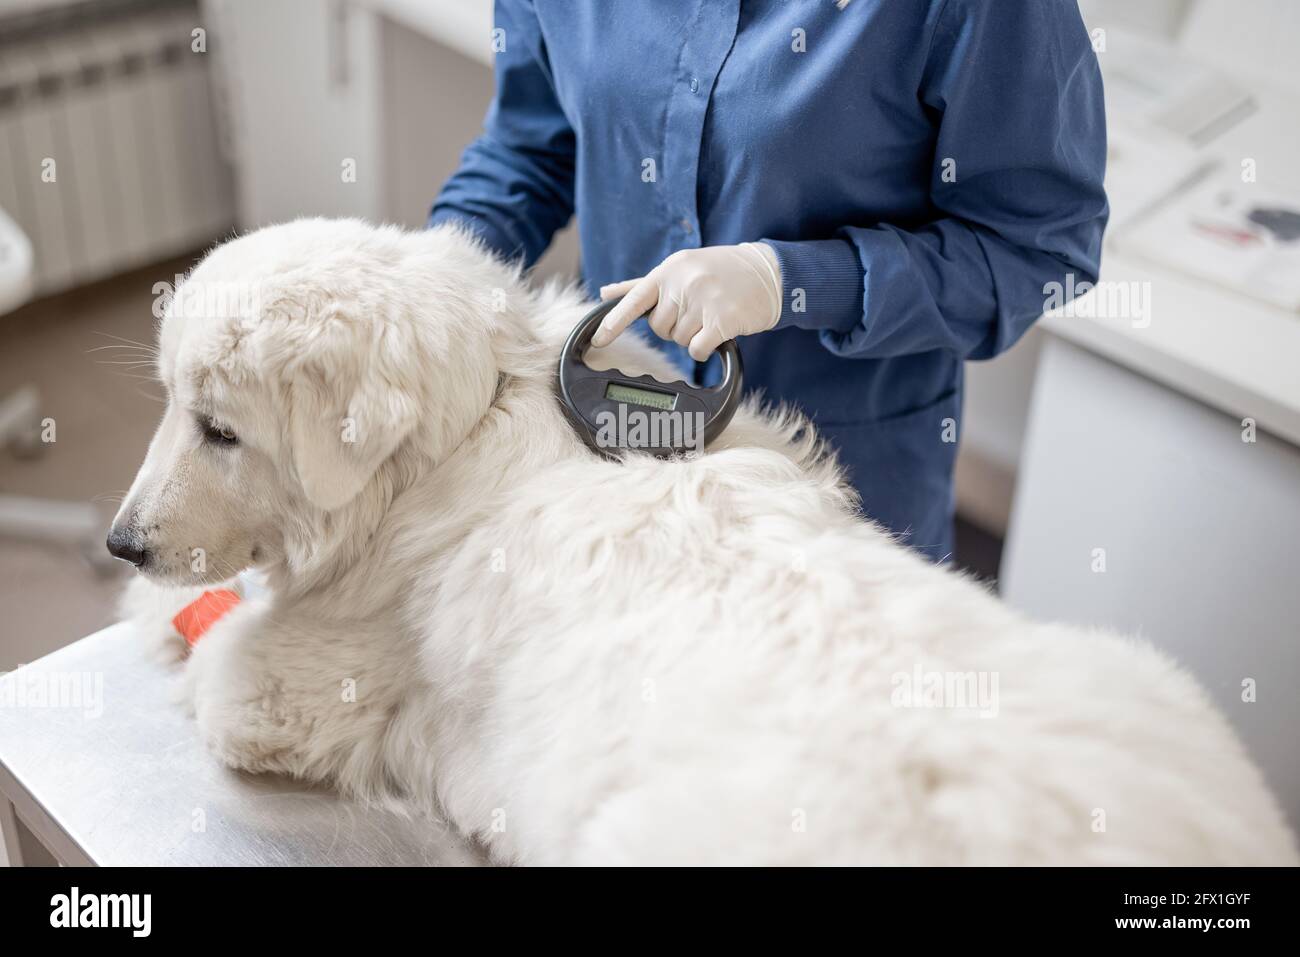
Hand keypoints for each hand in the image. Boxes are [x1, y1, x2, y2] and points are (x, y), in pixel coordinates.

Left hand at [592, 243, 781, 360]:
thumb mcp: (679, 268)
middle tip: (697, 310)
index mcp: (669, 270)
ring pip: (679, 341)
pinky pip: (697, 350)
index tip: (597, 340)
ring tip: (711, 315)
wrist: (766, 273)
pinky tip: (718, 332)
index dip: (613, 322)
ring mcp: (703, 301)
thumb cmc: (719, 271)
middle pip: (660, 328)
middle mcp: (683, 284)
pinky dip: (705, 348)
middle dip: (675, 327)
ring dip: (693, 336)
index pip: (633, 300)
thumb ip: (642, 285)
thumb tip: (605, 292)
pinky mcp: (722, 320)